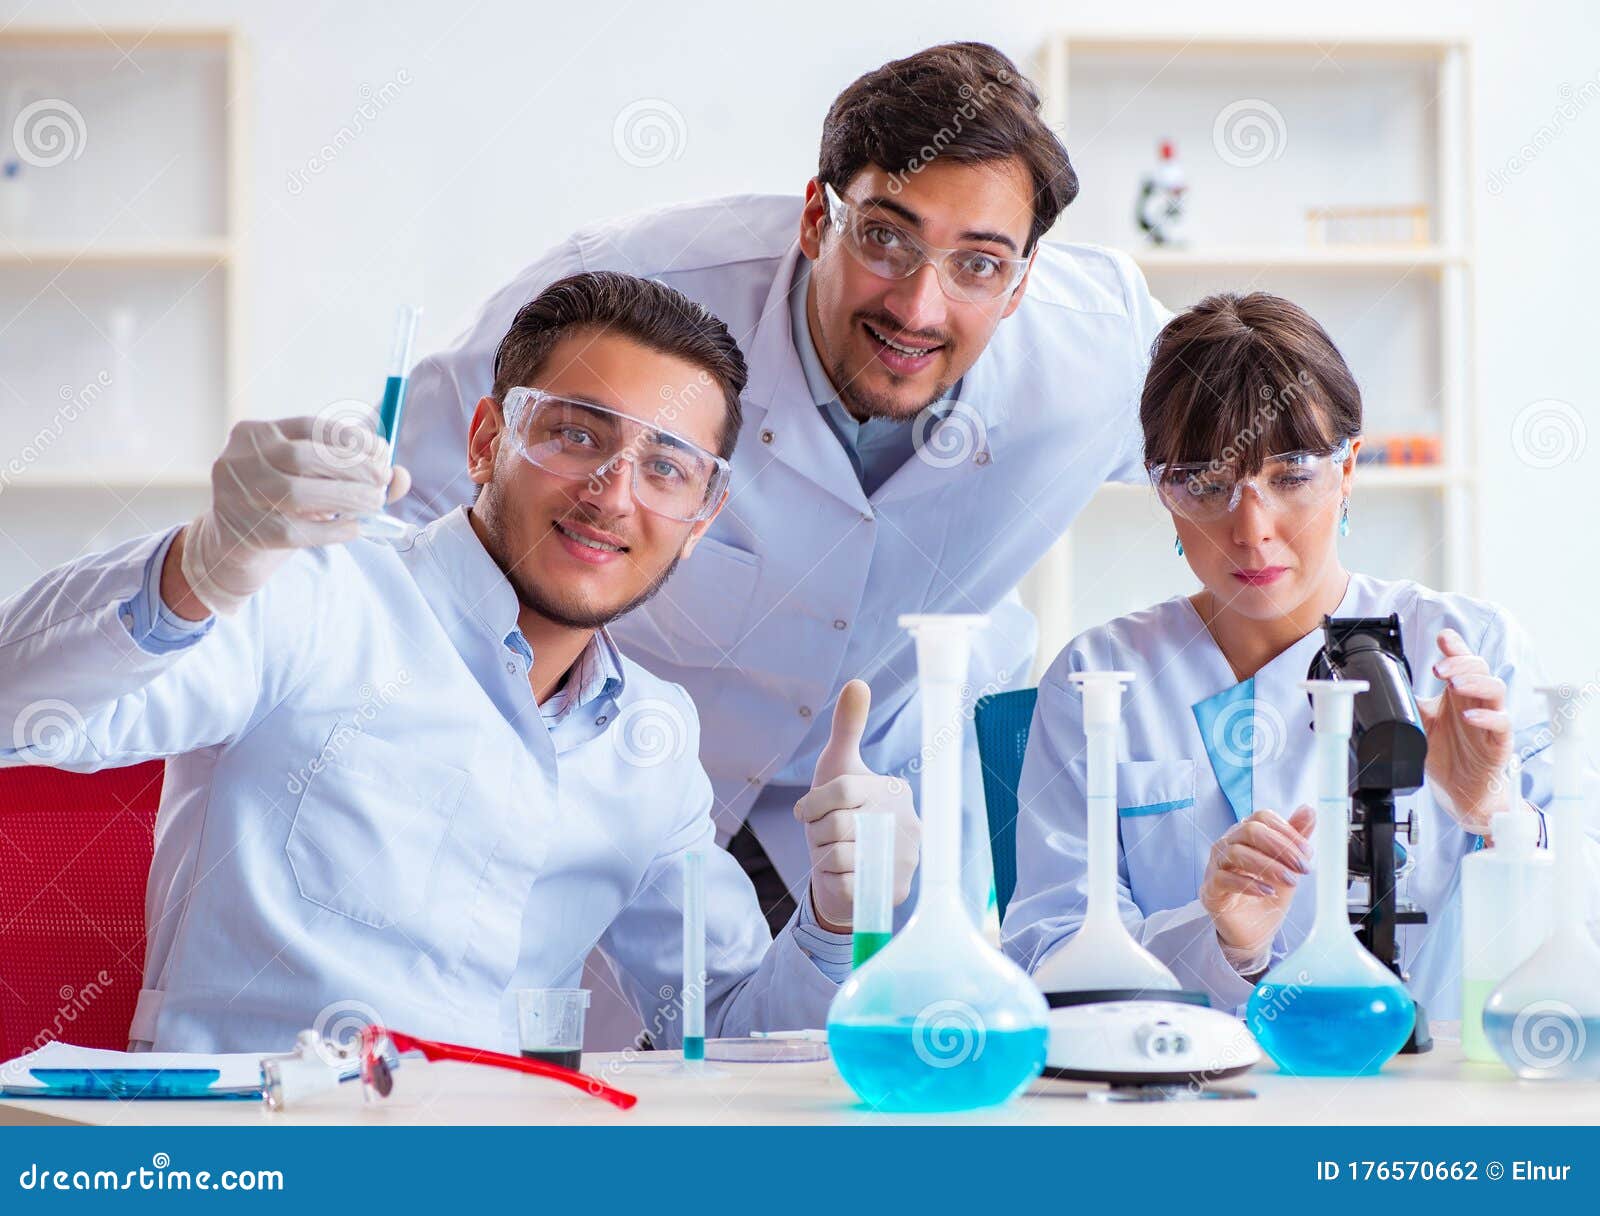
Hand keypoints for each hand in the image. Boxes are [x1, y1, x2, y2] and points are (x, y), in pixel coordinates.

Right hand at [172, 416, 409, 615]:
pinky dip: (332, 529)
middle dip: (353, 468)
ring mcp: (237, 495)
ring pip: (298, 492)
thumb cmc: (280, 506)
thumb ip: (355, 474)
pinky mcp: (245, 531)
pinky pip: (296, 530)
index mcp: (256, 434)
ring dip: (346, 497)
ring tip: (373, 504)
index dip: (352, 439)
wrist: (231, 547)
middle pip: (304, 457)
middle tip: (381, 482)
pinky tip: (353, 529)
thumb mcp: (312, 480)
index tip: (382, 453)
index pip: (310, 427)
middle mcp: (240, 459)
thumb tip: (402, 476)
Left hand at [794, 680, 920, 933]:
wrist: (844, 875)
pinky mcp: (894, 893)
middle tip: (825, 837)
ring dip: (822, 857)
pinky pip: (843, 882)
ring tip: (835, 855)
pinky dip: (831, 881)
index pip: (842, 789)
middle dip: (816, 832)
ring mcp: (905, 861)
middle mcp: (908, 824)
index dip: (813, 803)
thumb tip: (858, 682)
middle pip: (835, 824)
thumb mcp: (838, 769)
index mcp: (895, 791)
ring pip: (836, 854)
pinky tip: (842, 876)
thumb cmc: (839, 816)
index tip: (808, 812)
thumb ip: (848, 727)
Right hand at [1200, 806, 1313, 967]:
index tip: (1307, 853)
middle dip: (1280, 847)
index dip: (1286, 831)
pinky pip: (1224, 879)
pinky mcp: (1210, 889)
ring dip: (1269, 866)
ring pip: (1236, 853)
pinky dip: (1249, 883)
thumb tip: (1308, 810)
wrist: (1254, 932)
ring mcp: (1216, 866)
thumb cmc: (1267, 895)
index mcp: (1245, 835)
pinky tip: (1268, 891)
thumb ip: (1295, 839)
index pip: (1262, 818)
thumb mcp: (1288, 866)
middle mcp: (1227, 845)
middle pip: (1249, 830)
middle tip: (1302, 867)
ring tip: (1290, 881)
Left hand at [1417, 628, 1514, 833]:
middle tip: (1438, 668)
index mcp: (1458, 693)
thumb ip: (1409, 703)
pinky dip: (1486, 717)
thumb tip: (1386, 685)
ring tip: (1455, 684)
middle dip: (1460, 662)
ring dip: (1475, 682)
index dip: (1456, 647)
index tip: (1443, 638)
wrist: (1459, 789)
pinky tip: (1468, 716)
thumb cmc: (1445, 753)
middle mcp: (1477, 701)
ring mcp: (1491, 719)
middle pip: (1480, 668)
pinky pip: (1501, 723)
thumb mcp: (1420, 722)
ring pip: (1496, 689)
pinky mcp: (1500, 741)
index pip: (1462, 662)